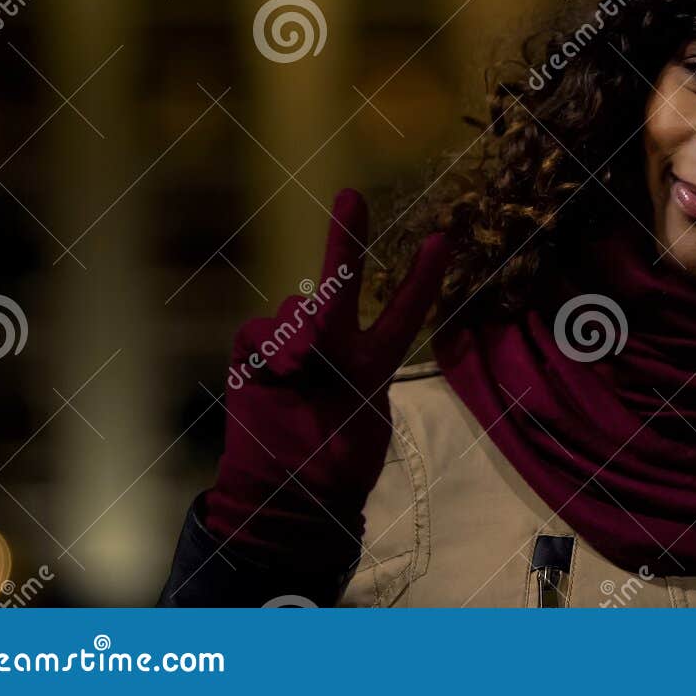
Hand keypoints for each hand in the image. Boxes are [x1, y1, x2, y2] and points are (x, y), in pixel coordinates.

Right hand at [202, 188, 449, 567]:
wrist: (287, 499)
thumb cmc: (335, 470)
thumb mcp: (366, 428)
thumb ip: (348, 377)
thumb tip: (309, 344)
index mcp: (373, 363)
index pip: (403, 312)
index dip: (421, 277)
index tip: (441, 237)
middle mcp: (335, 346)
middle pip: (342, 283)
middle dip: (347, 239)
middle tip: (352, 196)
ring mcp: (293, 349)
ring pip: (298, 308)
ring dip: (302, 330)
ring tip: (305, 368)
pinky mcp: (253, 360)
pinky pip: (258, 332)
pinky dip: (269, 345)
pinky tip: (279, 370)